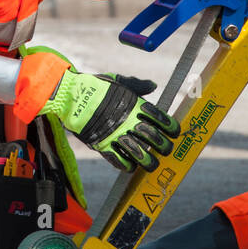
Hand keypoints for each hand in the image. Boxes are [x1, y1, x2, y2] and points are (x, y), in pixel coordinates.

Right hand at [40, 69, 178, 171]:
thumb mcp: (119, 82)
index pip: (163, 120)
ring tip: (152, 165)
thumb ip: (137, 86)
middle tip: (165, 150)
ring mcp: (117, 135)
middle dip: (164, 147)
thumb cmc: (97, 87)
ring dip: (149, 162)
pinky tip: (131, 166)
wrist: (73, 96)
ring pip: (141, 155)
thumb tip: (152, 86)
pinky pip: (120, 161)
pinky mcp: (104, 146)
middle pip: (156, 139)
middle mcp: (130, 122)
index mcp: (137, 106)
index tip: (174, 133)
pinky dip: (127, 166)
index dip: (172, 128)